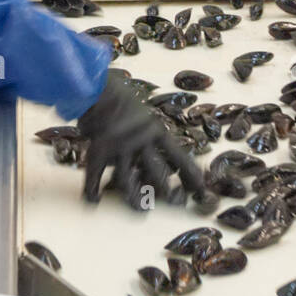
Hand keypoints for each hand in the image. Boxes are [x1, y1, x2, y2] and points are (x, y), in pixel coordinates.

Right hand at [78, 78, 206, 209]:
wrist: (97, 84)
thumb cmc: (121, 99)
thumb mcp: (144, 114)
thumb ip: (152, 132)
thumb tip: (166, 149)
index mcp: (156, 130)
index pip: (180, 157)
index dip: (192, 175)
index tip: (203, 191)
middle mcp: (140, 140)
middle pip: (158, 172)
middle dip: (168, 191)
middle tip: (176, 203)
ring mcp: (119, 146)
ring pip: (128, 181)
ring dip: (134, 199)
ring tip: (140, 210)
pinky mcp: (98, 149)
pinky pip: (94, 175)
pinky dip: (92, 190)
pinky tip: (93, 201)